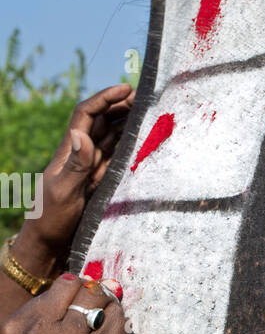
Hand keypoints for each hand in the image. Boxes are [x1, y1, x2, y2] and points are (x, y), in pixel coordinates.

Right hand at [0, 274, 127, 333]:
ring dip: (109, 305)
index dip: (73, 293)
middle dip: (92, 293)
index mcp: (16, 328)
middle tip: (101, 302)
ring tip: (110, 314)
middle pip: (77, 288)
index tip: (82, 301)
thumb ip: (36, 327)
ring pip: (99, 300)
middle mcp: (41, 330)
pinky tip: (118, 328)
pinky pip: (117, 322)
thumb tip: (69, 296)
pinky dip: (120, 321)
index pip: (54, 290)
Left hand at [13, 83, 133, 278]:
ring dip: (126, 121)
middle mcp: (80, 154)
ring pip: (109, 135)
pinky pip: (115, 156)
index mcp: (69, 150)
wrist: (47, 244)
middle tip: (144, 97)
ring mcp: (90, 167)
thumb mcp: (63, 193)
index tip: (126, 88)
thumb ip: (75, 165)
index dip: (105, 98)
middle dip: (119, 105)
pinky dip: (128, 144)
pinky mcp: (98, 180)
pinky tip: (142, 140)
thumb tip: (83, 135)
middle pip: (100, 120)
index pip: (86, 113)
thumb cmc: (50, 219)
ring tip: (147, 112)